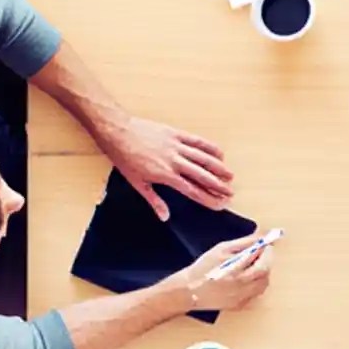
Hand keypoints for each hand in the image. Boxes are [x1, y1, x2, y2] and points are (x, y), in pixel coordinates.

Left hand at [99, 116, 233, 219]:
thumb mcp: (137, 183)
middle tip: (230, 193)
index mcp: (165, 175)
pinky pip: (197, 141)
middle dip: (218, 185)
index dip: (208, 198)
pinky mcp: (176, 133)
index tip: (220, 204)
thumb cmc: (124, 158)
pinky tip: (220, 154)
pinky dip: (210, 147)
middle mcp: (174, 161)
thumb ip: (154, 200)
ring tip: (230, 176)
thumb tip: (165, 216)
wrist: (117, 131)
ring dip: (219, 168)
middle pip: (202, 175)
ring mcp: (176, 146)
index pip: (192, 190)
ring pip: (203, 158)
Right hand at [168, 235, 273, 309]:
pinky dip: (256, 284)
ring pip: (263, 284)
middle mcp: (241, 287)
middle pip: (265, 273)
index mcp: (236, 271)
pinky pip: (256, 294)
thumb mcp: (222, 249)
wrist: (188, 290)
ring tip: (252, 265)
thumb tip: (262, 237)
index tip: (266, 245)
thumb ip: (244, 243)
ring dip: (263, 273)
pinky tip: (246, 278)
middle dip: (266, 261)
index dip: (267, 251)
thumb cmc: (203, 268)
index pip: (263, 261)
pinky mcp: (239, 306)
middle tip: (261, 253)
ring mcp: (241, 298)